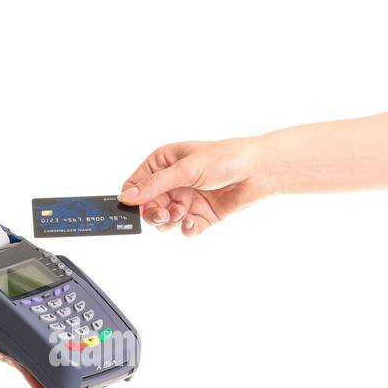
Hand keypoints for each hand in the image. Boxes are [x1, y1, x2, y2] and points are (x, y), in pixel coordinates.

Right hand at [118, 136, 274, 236]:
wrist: (260, 171)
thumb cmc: (225, 158)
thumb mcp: (185, 170)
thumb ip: (154, 185)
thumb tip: (126, 198)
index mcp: (162, 164)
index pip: (136, 185)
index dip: (134, 198)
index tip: (136, 209)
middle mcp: (172, 182)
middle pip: (148, 206)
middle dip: (154, 213)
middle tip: (164, 215)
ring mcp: (186, 199)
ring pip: (165, 220)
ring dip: (170, 221)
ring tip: (182, 213)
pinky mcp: (201, 214)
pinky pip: (185, 228)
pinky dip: (187, 229)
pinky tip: (193, 222)